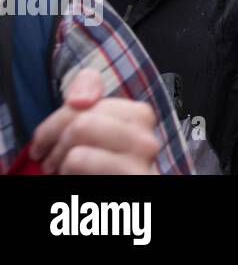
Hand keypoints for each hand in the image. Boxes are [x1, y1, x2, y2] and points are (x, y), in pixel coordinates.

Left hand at [29, 69, 161, 174]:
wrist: (114, 192)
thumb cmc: (97, 156)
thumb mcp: (92, 117)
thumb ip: (89, 87)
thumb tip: (81, 98)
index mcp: (141, 116)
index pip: (86, 105)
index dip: (56, 122)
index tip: (46, 140)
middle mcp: (149, 140)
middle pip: (82, 124)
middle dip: (57, 142)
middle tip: (51, 158)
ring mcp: (143, 166)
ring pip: (80, 150)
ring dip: (62, 163)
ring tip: (62, 170)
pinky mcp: (133, 185)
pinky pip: (81, 165)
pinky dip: (68, 175)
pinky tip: (74, 180)